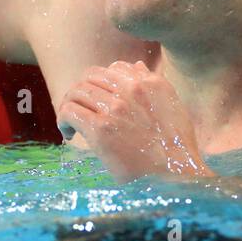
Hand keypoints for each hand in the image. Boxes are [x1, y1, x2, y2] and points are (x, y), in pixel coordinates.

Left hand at [57, 61, 212, 181]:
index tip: (99, 98)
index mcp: (150, 83)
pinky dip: (63, 121)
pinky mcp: (100, 129)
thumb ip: (154, 85)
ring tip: (73, 124)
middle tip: (81, 110)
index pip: (115, 67)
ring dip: (70, 105)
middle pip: (91, 77)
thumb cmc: (177, 147)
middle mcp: (132, 89)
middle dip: (82, 92)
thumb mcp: (173, 107)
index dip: (101, 82)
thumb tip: (135, 66)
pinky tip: (70, 134)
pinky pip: (69, 111)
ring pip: (77, 92)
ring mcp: (115, 108)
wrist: (176, 174)